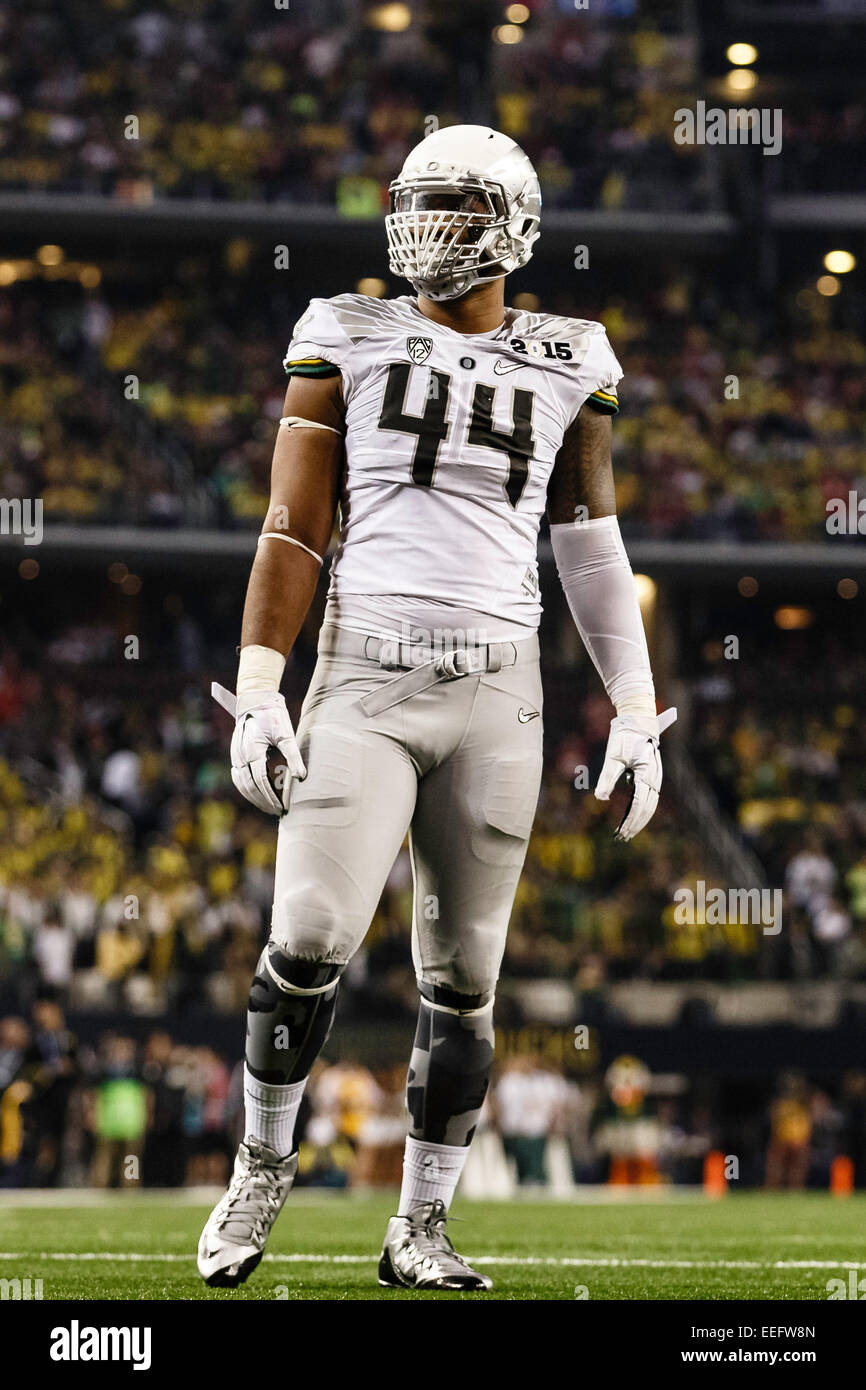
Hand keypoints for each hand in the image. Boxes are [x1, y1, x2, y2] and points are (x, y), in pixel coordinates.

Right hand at [212, 682, 305, 814]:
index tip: (281, 807)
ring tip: (267, 807)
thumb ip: (293, 756)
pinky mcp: (235, 753)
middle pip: (249, 786)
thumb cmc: (273, 715)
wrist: (256, 699)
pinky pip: (238, 776)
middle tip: (277, 812)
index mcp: (253, 750)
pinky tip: (255, 794)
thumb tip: (301, 777)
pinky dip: (245, 788)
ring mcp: (235, 755)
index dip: (270, 797)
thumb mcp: (286, 734)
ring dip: (253, 797)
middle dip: (262, 801)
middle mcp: (240, 755)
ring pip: (241, 783)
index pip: (260, 781)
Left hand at [594, 707, 676, 841]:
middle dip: (635, 824)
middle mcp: (654, 778)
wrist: (638, 720)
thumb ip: (607, 777)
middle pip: (647, 807)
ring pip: (651, 804)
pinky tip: (633, 816)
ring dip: (640, 819)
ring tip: (628, 832)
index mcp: (646, 774)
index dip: (631, 820)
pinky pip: (649, 797)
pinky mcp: (652, 775)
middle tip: (623, 837)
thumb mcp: (613, 756)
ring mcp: (655, 777)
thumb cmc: (624, 736)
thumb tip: (600, 798)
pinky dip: (642, 809)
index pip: (639, 803)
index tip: (622, 832)